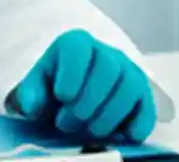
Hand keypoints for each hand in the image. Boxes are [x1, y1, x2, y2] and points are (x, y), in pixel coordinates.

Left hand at [9, 29, 156, 142]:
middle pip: (108, 68)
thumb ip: (30, 94)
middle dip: (89, 100)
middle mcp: (106, 53)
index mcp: (76, 43)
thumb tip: (33, 106)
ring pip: (129, 86)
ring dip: (110, 114)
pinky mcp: (143, 93)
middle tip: (68, 123)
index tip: (62, 96)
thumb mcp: (35, 87)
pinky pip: (148, 105)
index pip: (78, 48)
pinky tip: (127, 135)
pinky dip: (141, 122)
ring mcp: (128, 71)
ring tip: (90, 131)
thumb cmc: (52, 88)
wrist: (71, 98)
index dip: (72, 73)